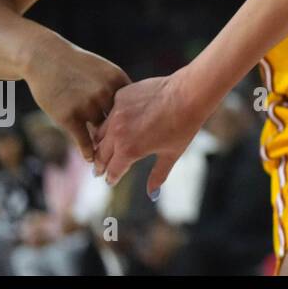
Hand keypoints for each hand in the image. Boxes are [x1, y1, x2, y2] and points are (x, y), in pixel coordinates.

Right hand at [24, 36, 130, 163]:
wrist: (46, 57)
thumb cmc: (77, 66)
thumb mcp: (104, 71)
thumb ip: (118, 89)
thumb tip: (136, 107)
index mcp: (118, 80)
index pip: (135, 108)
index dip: (140, 123)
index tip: (145, 136)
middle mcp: (105, 93)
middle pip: (121, 123)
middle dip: (126, 139)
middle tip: (129, 154)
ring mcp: (87, 105)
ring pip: (101, 134)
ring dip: (105, 149)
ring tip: (109, 163)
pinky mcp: (68, 116)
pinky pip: (83, 140)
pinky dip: (89, 152)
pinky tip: (90, 160)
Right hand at [93, 72, 207, 197]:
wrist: (189, 93)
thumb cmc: (184, 126)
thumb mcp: (171, 154)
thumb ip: (159, 175)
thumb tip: (153, 195)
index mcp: (129, 150)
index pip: (113, 170)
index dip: (111, 177)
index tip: (110, 180)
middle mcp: (118, 132)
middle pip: (101, 153)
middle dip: (100, 163)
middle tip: (98, 170)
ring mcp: (117, 112)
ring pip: (101, 132)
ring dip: (101, 143)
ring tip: (102, 149)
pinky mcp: (121, 96)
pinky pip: (111, 112)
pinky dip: (111, 120)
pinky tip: (116, 124)